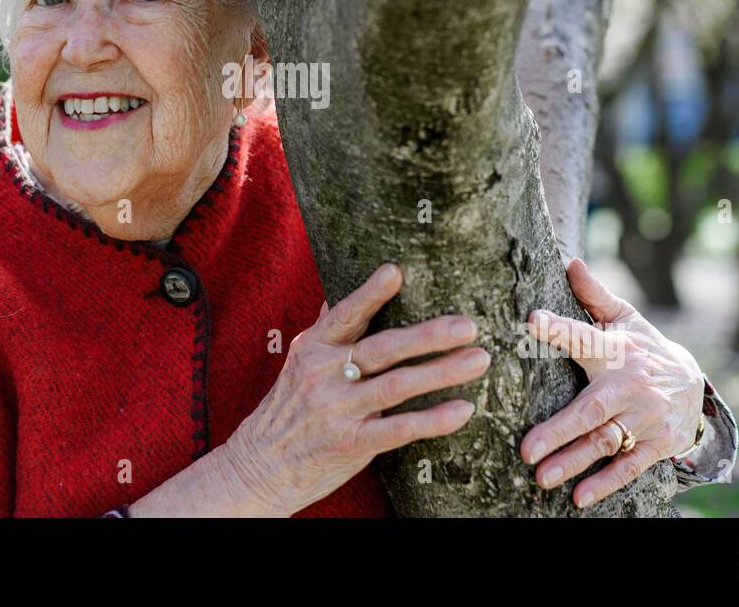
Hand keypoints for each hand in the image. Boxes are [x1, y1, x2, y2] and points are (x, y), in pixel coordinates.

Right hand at [222, 262, 487, 516]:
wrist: (259, 466)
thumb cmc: (287, 410)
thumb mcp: (298, 364)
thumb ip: (325, 332)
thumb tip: (335, 295)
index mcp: (313, 349)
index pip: (345, 315)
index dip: (369, 294)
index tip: (395, 272)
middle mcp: (324, 375)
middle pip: (383, 348)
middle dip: (428, 336)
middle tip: (467, 326)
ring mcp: (338, 410)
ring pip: (397, 386)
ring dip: (441, 372)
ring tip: (478, 360)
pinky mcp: (350, 444)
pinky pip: (398, 429)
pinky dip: (432, 419)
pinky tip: (461, 410)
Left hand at [519, 258, 703, 509]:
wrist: (694, 384)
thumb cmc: (643, 347)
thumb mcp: (625, 319)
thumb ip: (595, 296)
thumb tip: (570, 262)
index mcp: (617, 350)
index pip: (584, 336)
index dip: (560, 328)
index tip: (533, 321)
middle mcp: (630, 385)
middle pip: (591, 409)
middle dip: (559, 429)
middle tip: (526, 449)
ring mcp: (645, 417)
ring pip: (605, 441)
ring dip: (574, 461)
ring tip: (541, 476)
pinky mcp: (656, 443)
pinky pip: (628, 465)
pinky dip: (606, 482)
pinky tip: (579, 497)